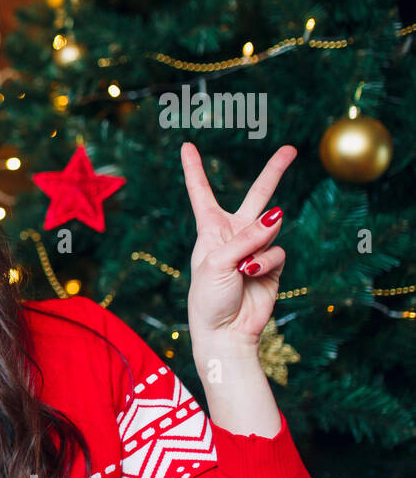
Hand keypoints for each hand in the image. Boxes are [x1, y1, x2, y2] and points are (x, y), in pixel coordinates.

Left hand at [180, 142, 296, 353]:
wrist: (225, 331)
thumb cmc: (209, 297)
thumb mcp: (216, 262)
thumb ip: (246, 236)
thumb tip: (278, 214)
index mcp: (209, 229)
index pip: (201, 193)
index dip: (194, 169)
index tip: (186, 146)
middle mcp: (233, 234)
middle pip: (256, 196)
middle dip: (274, 172)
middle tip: (290, 149)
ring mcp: (255, 248)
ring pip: (271, 228)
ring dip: (258, 244)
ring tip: (243, 266)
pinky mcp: (273, 264)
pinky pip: (278, 251)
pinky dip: (267, 262)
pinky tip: (253, 274)